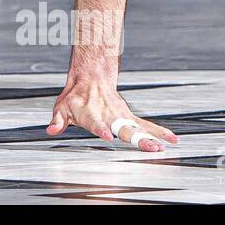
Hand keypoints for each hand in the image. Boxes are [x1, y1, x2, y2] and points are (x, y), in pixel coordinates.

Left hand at [46, 66, 178, 152]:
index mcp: (91, 113)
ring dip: (150, 137)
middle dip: (135, 138)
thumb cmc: (75, 96)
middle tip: (148, 147)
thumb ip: (57, 120)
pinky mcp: (130, 116)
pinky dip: (160, 131)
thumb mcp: (61, 106)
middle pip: (123, 128)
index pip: (96, 123)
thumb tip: (51, 130)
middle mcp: (109, 115)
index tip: (108, 137)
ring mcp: (121, 116)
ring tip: (162, 147)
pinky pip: (147, 125)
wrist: (91, 76)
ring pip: (138, 127)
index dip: (101, 129)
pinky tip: (173, 139)